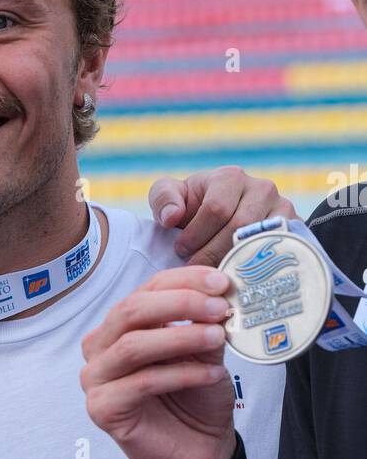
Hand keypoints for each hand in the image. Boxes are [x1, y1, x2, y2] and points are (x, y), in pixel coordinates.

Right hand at [81, 267, 237, 458]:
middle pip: (131, 311)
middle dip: (180, 304)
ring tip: (218, 338)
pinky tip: (211, 374)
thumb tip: (219, 291)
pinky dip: (181, 374)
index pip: (146, 290)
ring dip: (181, 337)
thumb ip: (204, 322)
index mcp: (120, 326)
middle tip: (220, 308)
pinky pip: (141, 382)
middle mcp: (100, 347)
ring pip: (132, 345)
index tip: (221, 282)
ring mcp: (96, 379)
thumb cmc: (196, 396)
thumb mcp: (204, 350)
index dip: (184, 281)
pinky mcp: (102, 409)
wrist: (200, 449)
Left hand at [149, 166, 295, 268]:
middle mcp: (262, 188)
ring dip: (232, 264)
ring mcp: (283, 210)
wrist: (229, 219)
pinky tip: (238, 281)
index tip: (181, 251)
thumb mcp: (172, 198)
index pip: (216, 209)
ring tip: (213, 275)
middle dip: (211, 253)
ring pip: (259, 243)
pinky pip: (279, 255)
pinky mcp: (296, 233)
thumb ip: (163, 198)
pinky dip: (258, 271)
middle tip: (195, 270)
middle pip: (239, 228)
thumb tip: (172, 216)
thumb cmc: (195, 209)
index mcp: (230, 177)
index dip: (195, 236)